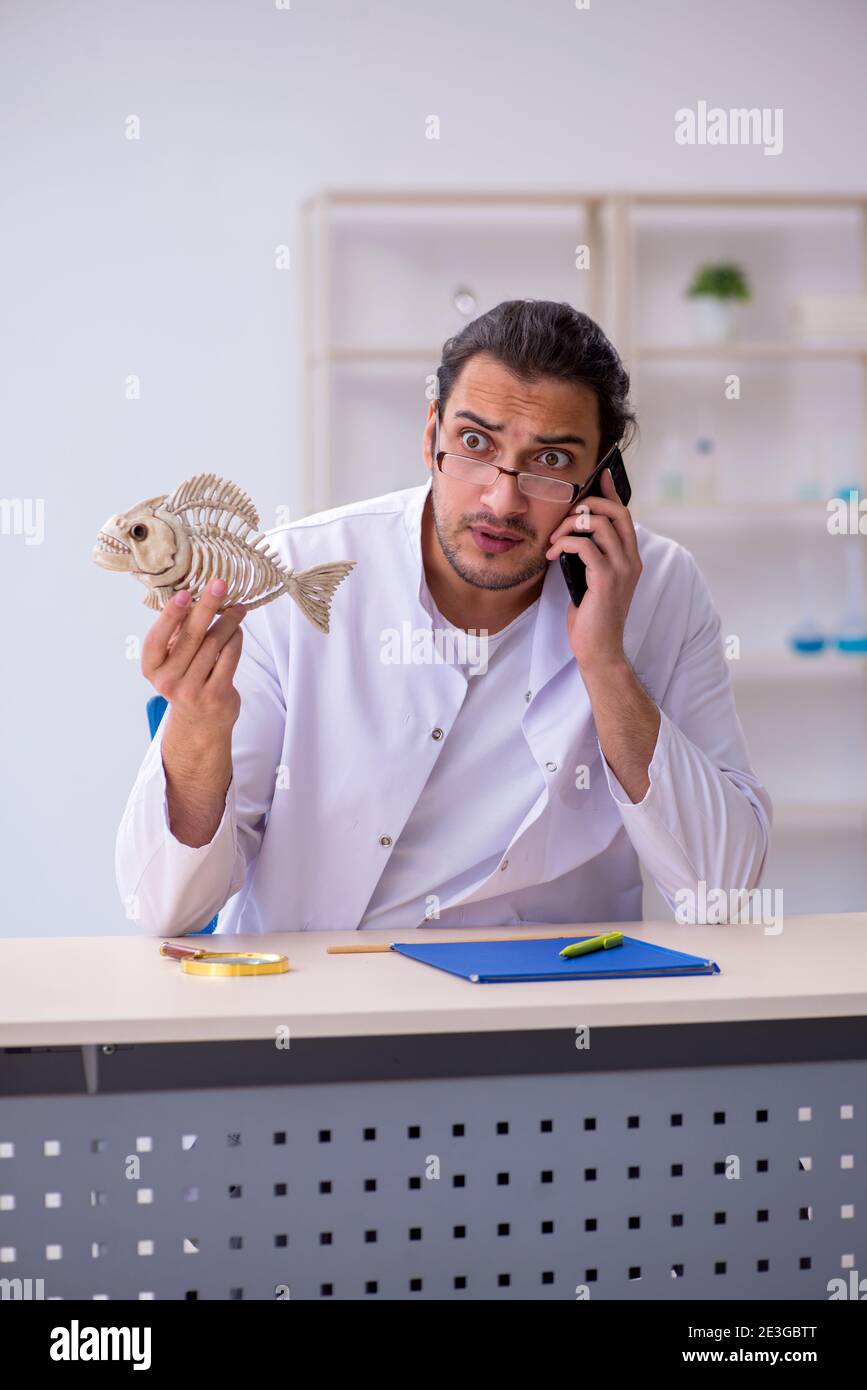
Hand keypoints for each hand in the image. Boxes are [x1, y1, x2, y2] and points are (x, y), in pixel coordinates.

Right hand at [141, 579, 246, 735]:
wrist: (199, 721)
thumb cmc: (185, 680)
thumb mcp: (171, 661)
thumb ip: (177, 634)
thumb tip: (194, 598)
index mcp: (152, 669)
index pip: (156, 639)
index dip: (170, 615)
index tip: (184, 594)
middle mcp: (168, 681)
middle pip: (191, 636)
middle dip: (207, 606)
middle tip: (220, 584)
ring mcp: (192, 690)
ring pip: (214, 644)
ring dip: (228, 621)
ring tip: (237, 608)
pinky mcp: (216, 694)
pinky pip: (229, 657)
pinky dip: (235, 639)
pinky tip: (237, 629)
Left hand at [545, 467, 641, 673]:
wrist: (598, 649)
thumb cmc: (591, 617)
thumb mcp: (591, 580)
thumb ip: (591, 556)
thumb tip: (572, 532)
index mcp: (630, 558)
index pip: (624, 515)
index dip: (612, 492)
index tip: (600, 476)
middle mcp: (631, 560)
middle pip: (615, 512)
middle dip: (586, 505)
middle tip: (564, 518)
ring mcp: (622, 569)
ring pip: (597, 524)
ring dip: (569, 525)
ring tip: (553, 541)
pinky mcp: (606, 579)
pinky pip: (584, 545)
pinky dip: (564, 544)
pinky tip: (552, 555)